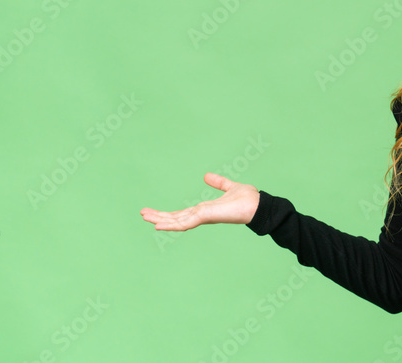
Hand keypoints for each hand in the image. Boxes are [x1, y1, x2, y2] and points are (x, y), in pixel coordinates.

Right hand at [140, 173, 259, 230]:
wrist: (258, 205)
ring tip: (145, 217)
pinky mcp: (206, 216)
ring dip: (161, 220)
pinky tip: (159, 226)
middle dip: (159, 217)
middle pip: (176, 218)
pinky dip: (172, 225)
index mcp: (205, 210)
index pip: (182, 213)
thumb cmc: (247, 199)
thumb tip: (206, 176)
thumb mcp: (229, 187)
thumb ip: (218, 183)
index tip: (152, 212)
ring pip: (177, 221)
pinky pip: (185, 223)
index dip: (167, 214)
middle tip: (142, 214)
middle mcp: (202, 215)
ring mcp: (203, 217)